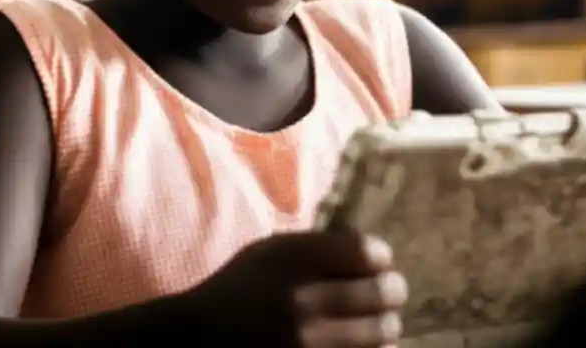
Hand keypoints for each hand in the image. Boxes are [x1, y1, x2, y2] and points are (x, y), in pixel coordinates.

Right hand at [183, 231, 406, 346]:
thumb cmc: (239, 293)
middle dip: (389, 294)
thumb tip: (379, 255)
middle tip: (384, 298)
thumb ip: (317, 248)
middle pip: (385, 292)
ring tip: (372, 327)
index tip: (376, 267)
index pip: (368, 252)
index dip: (380, 260)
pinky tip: (359, 346)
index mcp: (291, 261)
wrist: (196, 342)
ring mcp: (309, 345)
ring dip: (383, 329)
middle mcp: (302, 301)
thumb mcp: (269, 255)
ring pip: (386, 334)